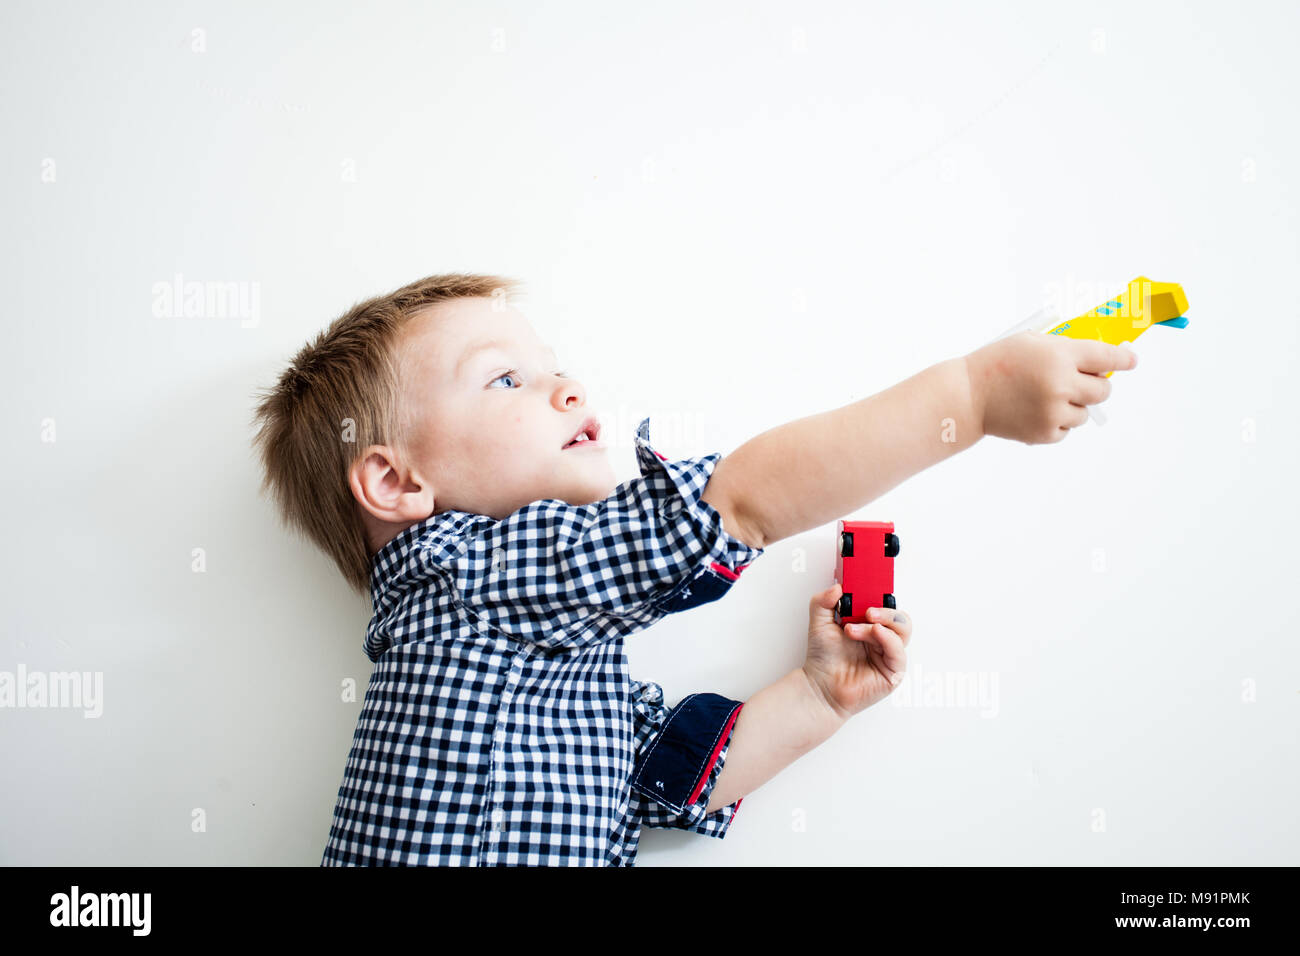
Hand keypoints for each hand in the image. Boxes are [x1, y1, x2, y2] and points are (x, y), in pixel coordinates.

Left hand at [801, 581, 911, 722]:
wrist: (820, 686)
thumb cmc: (823, 658)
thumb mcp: (819, 622)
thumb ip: (823, 601)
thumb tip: (837, 587)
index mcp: (870, 625)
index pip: (886, 606)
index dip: (880, 597)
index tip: (867, 591)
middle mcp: (882, 639)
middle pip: (900, 617)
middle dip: (886, 610)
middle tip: (866, 610)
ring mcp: (889, 654)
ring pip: (902, 630)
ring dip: (880, 623)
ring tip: (854, 628)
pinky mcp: (893, 671)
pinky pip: (898, 651)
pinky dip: (887, 638)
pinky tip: (873, 633)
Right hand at [963, 330, 1137, 443]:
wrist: (967, 395)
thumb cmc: (997, 364)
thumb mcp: (1031, 342)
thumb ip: (1065, 348)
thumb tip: (1100, 360)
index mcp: (1058, 355)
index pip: (1105, 356)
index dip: (1122, 358)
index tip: (1131, 360)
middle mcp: (1060, 383)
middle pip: (1103, 390)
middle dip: (1096, 385)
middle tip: (1082, 382)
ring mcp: (1053, 411)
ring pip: (1085, 412)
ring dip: (1074, 405)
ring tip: (1046, 398)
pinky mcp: (1045, 433)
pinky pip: (1067, 429)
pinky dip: (1057, 421)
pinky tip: (1035, 411)